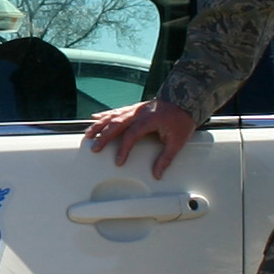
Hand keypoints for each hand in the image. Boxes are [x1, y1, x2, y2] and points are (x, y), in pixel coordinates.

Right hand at [83, 99, 199, 179]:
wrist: (185, 99)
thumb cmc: (181, 119)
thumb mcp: (177, 141)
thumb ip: (165, 158)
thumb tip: (158, 174)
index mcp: (149, 120)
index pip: (132, 135)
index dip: (124, 149)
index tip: (118, 161)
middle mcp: (139, 112)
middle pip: (116, 124)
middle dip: (103, 136)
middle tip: (94, 148)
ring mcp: (135, 109)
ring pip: (113, 116)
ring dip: (99, 125)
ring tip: (88, 135)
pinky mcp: (134, 108)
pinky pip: (116, 111)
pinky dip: (104, 115)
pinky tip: (95, 118)